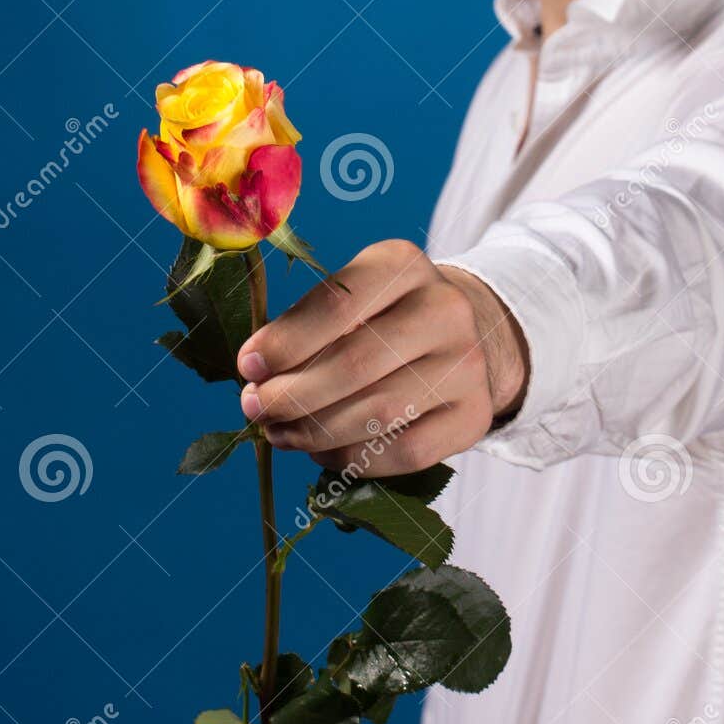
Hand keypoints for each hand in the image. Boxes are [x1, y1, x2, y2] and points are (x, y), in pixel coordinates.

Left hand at [236, 239, 529, 476]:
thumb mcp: (352, 296)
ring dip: (314, 431)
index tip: (248, 367)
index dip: (285, 343)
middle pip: (354, 364)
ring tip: (279, 432)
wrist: (465, 334)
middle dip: (292, 394)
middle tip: (255, 408)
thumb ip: (307, 326)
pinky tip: (321, 450)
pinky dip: (352, 458)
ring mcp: (467, 365)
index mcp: (403, 265)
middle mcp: (445, 309)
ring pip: (376, 413)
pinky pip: (404, 452)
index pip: (337, 306)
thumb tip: (257, 376)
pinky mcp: (475, 414)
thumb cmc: (384, 317)